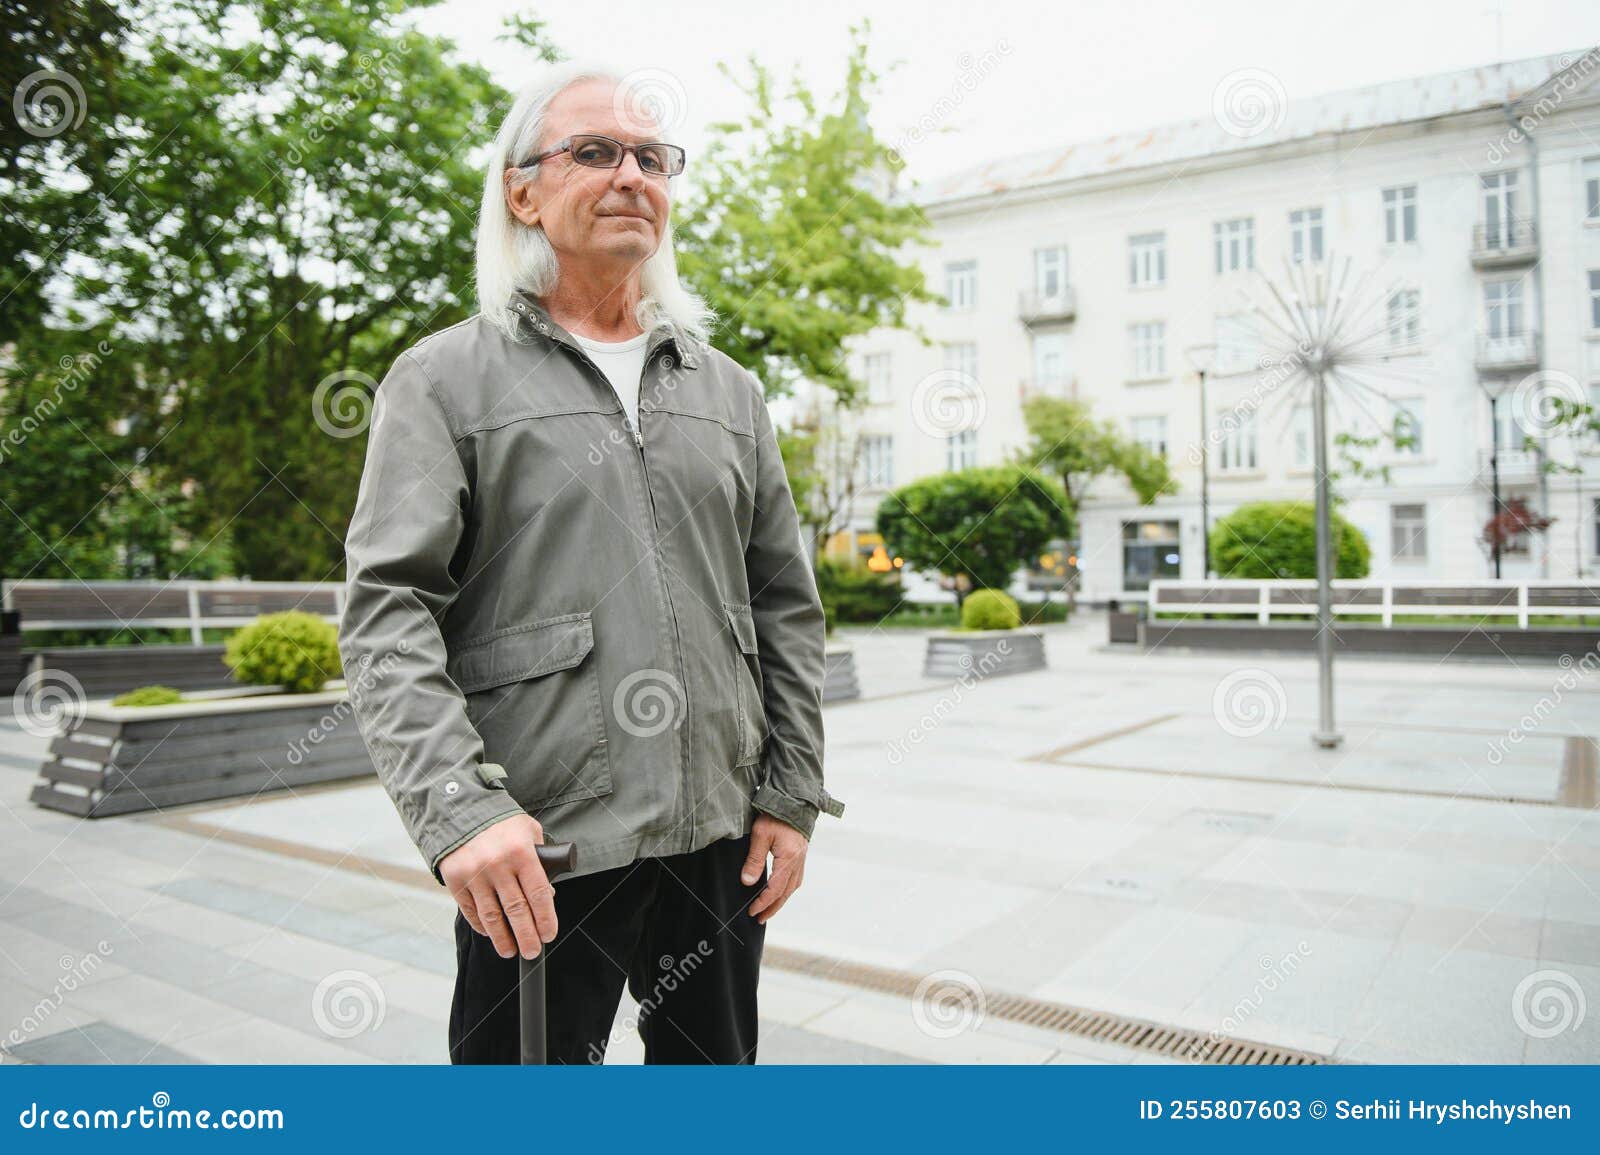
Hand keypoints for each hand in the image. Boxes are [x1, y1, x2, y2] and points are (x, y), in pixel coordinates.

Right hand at [438, 813, 556, 958]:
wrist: (462, 810)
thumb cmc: (502, 824)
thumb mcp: (529, 831)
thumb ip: (541, 860)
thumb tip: (547, 895)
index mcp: (521, 851)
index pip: (538, 893)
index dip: (545, 919)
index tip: (549, 934)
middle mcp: (497, 864)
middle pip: (516, 910)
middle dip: (527, 936)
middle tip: (532, 951)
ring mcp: (474, 874)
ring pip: (492, 916)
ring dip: (503, 939)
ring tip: (511, 951)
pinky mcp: (455, 880)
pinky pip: (471, 911)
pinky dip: (482, 926)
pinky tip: (491, 934)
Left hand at [740, 813, 807, 923]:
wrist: (793, 801)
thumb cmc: (776, 815)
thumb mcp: (760, 835)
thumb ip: (754, 860)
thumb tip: (748, 882)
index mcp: (788, 859)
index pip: (774, 889)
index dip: (763, 903)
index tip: (752, 911)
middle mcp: (798, 862)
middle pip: (786, 893)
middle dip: (772, 908)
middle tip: (760, 918)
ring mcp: (801, 859)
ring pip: (792, 887)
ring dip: (781, 900)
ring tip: (769, 909)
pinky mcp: (801, 855)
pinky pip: (796, 879)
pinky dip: (787, 889)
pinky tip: (781, 891)